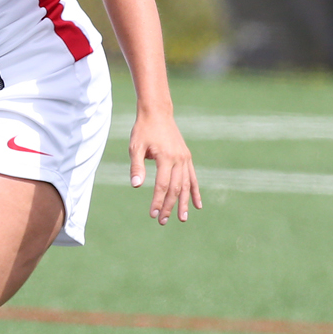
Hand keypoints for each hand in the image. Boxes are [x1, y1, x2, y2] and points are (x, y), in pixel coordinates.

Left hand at [128, 108, 200, 225]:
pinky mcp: (187, 157)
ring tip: (182, 218)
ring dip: (184, 203)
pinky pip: (192, 178)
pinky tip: (197, 205)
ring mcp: (185, 158)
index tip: (153, 214)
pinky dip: (195, 192)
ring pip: (186, 185)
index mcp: (166, 157)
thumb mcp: (135, 147)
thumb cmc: (143, 130)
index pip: (162, 185)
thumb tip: (136, 185)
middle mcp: (179, 159)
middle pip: (175, 188)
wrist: (157, 113)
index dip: (158, 201)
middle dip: (170, 206)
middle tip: (163, 221)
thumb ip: (136, 166)